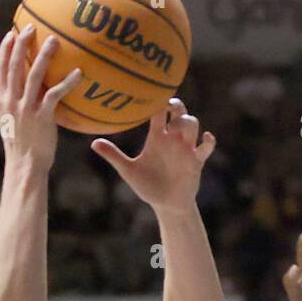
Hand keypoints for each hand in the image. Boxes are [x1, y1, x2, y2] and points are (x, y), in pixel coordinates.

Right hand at [0, 27, 81, 173]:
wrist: (25, 166)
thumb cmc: (18, 145)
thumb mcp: (5, 122)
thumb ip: (0, 103)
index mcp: (2, 100)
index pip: (0, 69)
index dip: (4, 50)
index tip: (10, 33)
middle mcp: (12, 101)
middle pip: (15, 66)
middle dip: (21, 44)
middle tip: (31, 27)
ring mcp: (26, 108)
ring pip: (34, 75)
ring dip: (44, 56)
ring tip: (54, 41)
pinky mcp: (42, 117)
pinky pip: (55, 94)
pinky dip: (66, 82)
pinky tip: (78, 73)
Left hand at [90, 99, 215, 213]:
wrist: (166, 205)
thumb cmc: (148, 186)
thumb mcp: (129, 171)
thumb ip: (114, 155)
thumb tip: (93, 143)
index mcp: (157, 137)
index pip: (159, 112)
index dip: (158, 102)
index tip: (150, 96)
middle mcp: (173, 139)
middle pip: (179, 112)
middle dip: (177, 105)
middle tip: (169, 106)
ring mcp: (186, 148)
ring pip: (192, 124)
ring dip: (187, 122)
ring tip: (178, 129)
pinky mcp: (196, 161)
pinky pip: (206, 147)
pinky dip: (208, 141)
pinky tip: (204, 138)